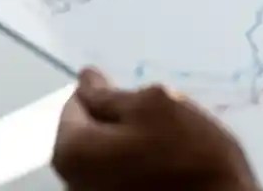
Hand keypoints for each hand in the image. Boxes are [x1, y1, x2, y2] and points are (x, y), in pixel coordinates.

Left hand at [52, 68, 258, 190]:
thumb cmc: (190, 155)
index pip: (75, 103)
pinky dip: (138, 166)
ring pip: (107, 155)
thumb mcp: (156, 106)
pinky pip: (120, 176)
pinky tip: (167, 167)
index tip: (141, 99)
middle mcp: (72, 182)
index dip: (109, 93)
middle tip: (160, 121)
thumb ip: (112, 94)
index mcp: (72, 150)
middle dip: (118, 120)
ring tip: (169, 144)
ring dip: (131, 144)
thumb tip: (86, 80)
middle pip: (89, 133)